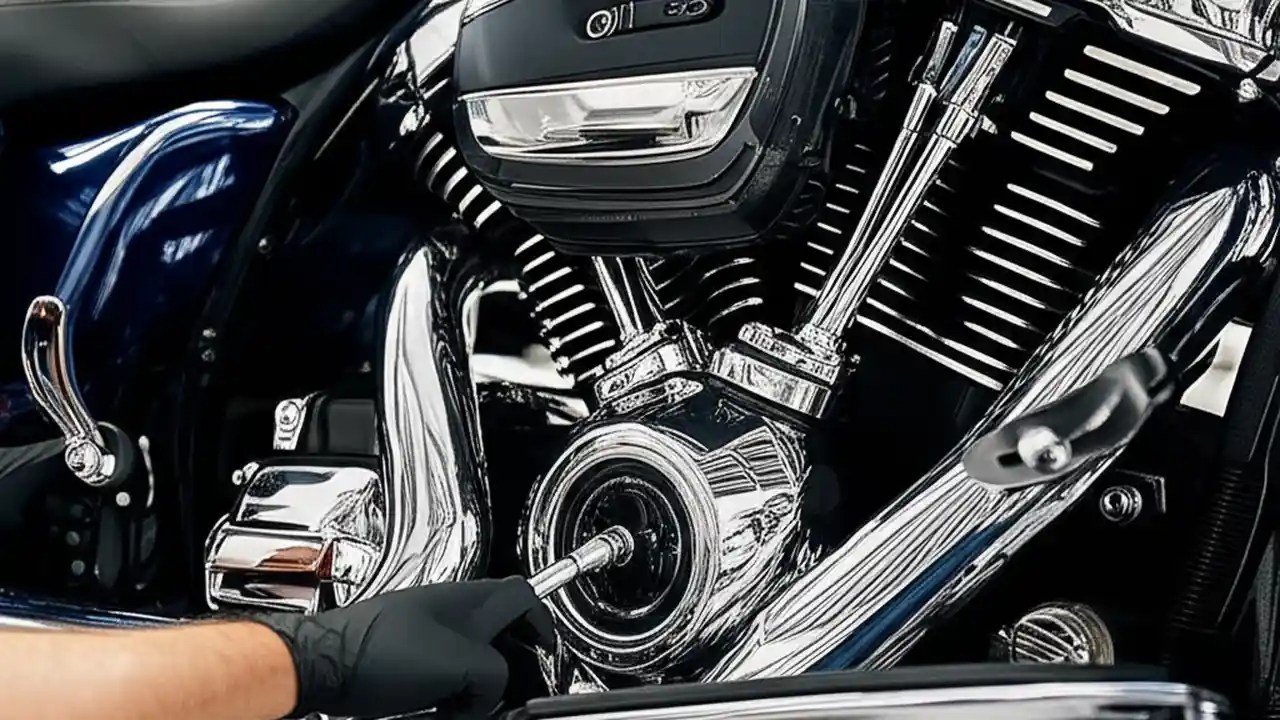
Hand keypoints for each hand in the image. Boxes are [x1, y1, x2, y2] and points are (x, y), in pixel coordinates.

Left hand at [255, 577, 554, 717]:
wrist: (319, 665)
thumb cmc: (377, 655)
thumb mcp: (458, 667)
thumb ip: (492, 675)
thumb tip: (491, 691)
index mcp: (469, 604)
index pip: (523, 596)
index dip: (542, 624)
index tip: (547, 652)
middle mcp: (447, 611)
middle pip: (496, 629)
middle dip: (507, 662)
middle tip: (508, 689)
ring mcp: (421, 630)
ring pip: (467, 655)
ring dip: (475, 681)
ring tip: (467, 705)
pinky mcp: (399, 653)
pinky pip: (439, 671)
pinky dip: (446, 691)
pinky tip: (436, 708)